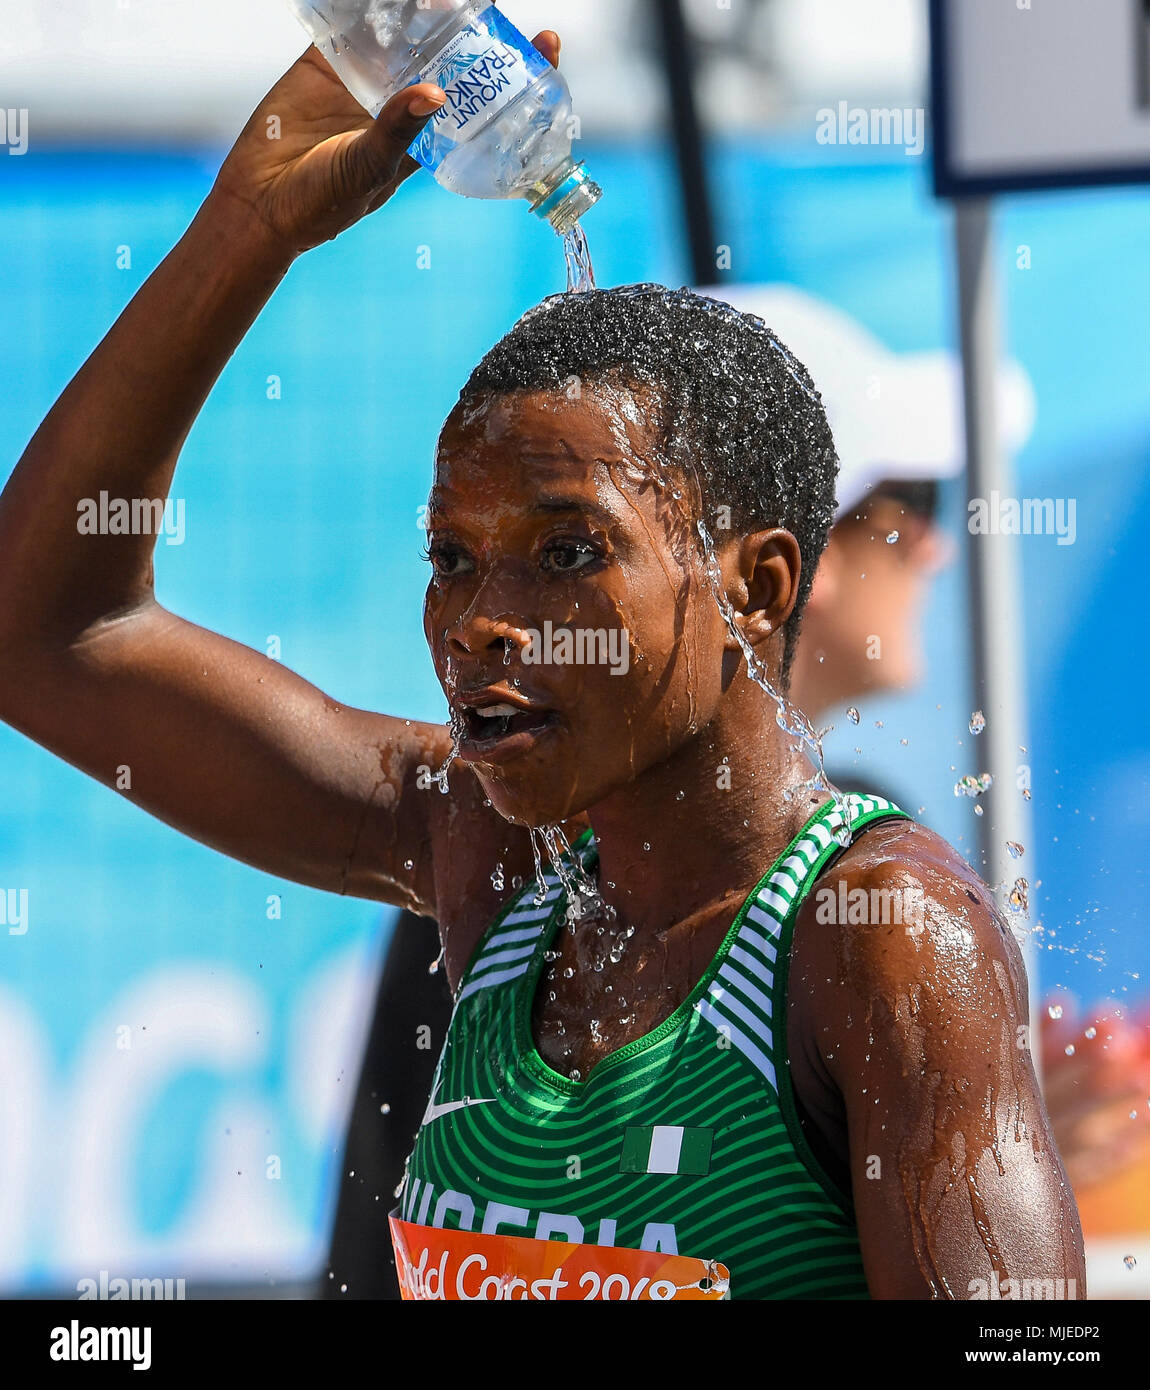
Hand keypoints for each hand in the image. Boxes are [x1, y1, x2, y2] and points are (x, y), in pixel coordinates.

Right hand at [213, 30, 560, 255]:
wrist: (260, 200)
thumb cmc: (323, 202)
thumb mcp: (368, 170)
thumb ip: (398, 132)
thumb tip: (435, 92)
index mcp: (426, 138)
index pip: (484, 101)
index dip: (516, 74)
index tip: (549, 46)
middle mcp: (403, 103)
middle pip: (452, 56)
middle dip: (476, 28)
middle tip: (493, 4)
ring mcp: (367, 80)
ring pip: (408, 33)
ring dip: (426, 8)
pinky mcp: (328, 61)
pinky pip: (355, 23)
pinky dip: (371, 2)